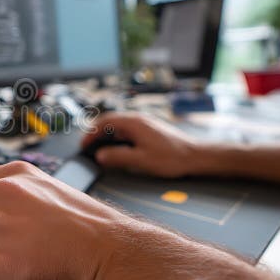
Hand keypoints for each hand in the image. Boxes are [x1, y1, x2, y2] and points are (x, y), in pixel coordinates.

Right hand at [83, 112, 199, 177]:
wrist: (196, 156)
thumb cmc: (171, 157)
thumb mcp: (141, 160)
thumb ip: (118, 157)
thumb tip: (100, 156)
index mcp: (133, 123)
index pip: (104, 122)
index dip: (91, 134)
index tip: (84, 146)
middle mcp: (138, 119)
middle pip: (110, 121)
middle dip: (96, 133)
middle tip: (88, 147)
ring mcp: (144, 123)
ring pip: (119, 126)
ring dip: (107, 135)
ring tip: (100, 148)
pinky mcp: (149, 130)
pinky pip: (127, 130)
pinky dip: (117, 137)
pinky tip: (118, 148)